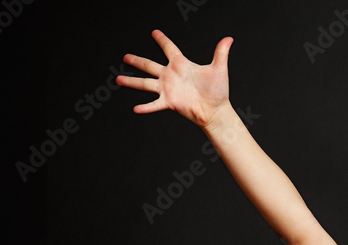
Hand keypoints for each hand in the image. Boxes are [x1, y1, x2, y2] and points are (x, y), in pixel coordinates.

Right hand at [116, 30, 232, 128]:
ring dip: (132, 82)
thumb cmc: (218, 91)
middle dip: (137, 61)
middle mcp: (171, 76)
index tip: (155, 32)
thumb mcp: (219, 69)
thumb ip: (221, 53)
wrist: (216, 110)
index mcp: (181, 65)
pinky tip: (136, 109)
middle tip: (125, 56)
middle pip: (149, 65)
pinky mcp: (169, 102)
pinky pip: (154, 104)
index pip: (169, 48)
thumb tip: (229, 39)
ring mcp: (168, 89)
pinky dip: (146, 107)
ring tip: (118, 80)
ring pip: (145, 83)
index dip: (162, 40)